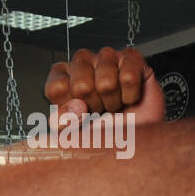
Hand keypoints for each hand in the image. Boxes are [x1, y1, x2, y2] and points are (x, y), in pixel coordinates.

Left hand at [43, 47, 164, 126]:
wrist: (137, 136)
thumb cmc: (104, 133)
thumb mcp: (74, 136)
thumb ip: (62, 124)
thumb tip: (72, 109)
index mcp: (61, 77)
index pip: (57, 88)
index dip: (70, 108)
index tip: (78, 115)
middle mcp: (82, 63)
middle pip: (81, 86)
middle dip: (94, 107)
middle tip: (99, 111)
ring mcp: (106, 58)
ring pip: (106, 83)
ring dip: (113, 102)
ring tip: (114, 105)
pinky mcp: (131, 58)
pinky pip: (129, 78)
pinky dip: (131, 96)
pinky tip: (128, 97)